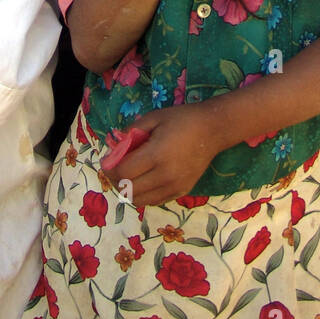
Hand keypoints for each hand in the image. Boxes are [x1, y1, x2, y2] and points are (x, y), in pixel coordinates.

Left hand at [104, 105, 218, 207]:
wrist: (213, 130)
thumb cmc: (182, 120)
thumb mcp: (154, 117)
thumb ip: (132, 131)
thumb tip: (114, 145)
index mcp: (157, 155)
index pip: (124, 172)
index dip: (110, 168)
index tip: (106, 161)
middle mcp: (165, 175)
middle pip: (129, 189)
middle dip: (116, 180)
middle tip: (114, 169)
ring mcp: (174, 186)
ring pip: (140, 200)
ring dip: (128, 190)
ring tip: (127, 176)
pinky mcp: (181, 191)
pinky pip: (154, 201)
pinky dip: (143, 195)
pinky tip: (143, 182)